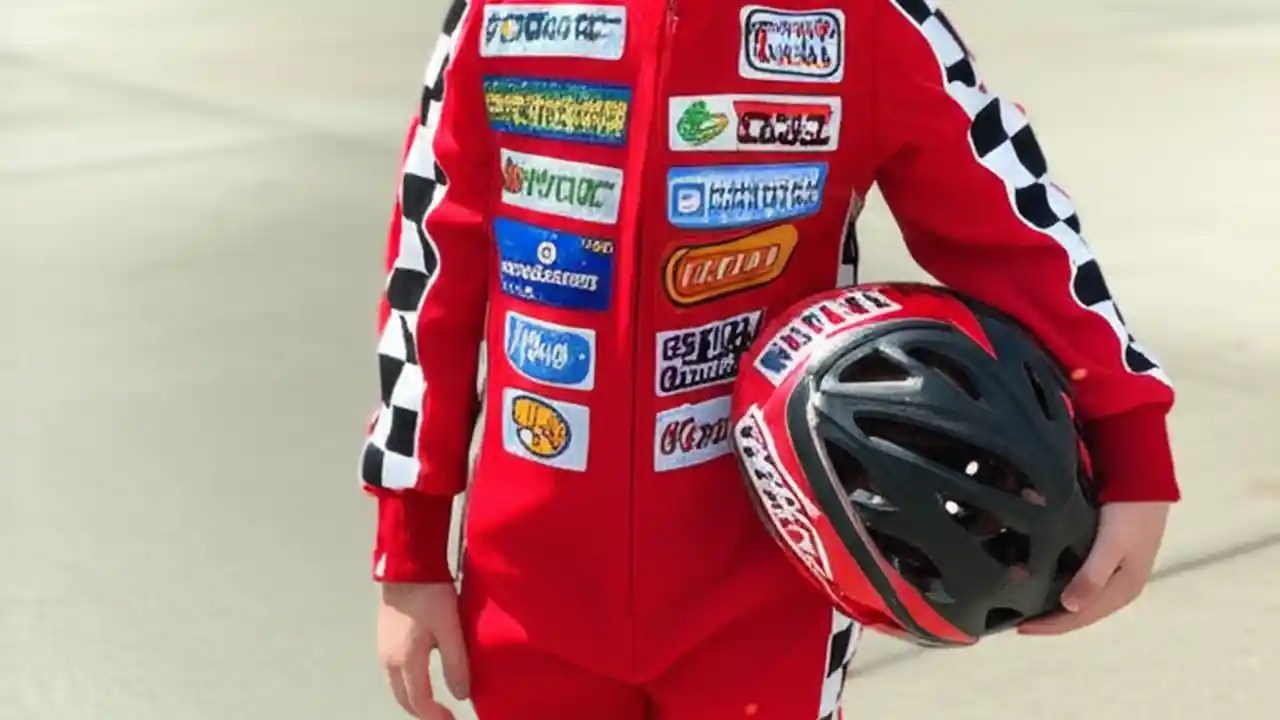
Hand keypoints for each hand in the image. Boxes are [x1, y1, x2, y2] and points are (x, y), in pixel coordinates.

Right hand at [378, 582, 469, 718]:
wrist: (406, 566)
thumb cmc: (430, 594)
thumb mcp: (450, 629)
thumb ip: (456, 663)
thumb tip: (462, 694)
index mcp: (406, 660)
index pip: (420, 701)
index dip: (436, 716)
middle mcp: (389, 660)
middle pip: (404, 699)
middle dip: (423, 712)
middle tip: (443, 717)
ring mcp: (383, 649)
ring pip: (397, 686)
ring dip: (414, 699)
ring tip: (434, 702)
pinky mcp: (384, 637)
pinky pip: (394, 672)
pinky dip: (407, 683)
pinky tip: (421, 677)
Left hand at [1018, 501, 1170, 635]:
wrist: (1145, 481)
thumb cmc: (1128, 513)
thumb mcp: (1111, 544)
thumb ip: (1092, 576)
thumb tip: (1069, 608)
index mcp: (1124, 590)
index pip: (1081, 617)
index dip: (1051, 625)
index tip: (1019, 627)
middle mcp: (1121, 587)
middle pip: (1080, 611)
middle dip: (1050, 618)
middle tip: (1015, 618)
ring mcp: (1116, 572)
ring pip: (1080, 597)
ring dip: (1054, 604)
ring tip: (1025, 604)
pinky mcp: (1109, 557)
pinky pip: (1081, 581)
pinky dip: (1061, 585)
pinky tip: (1044, 581)